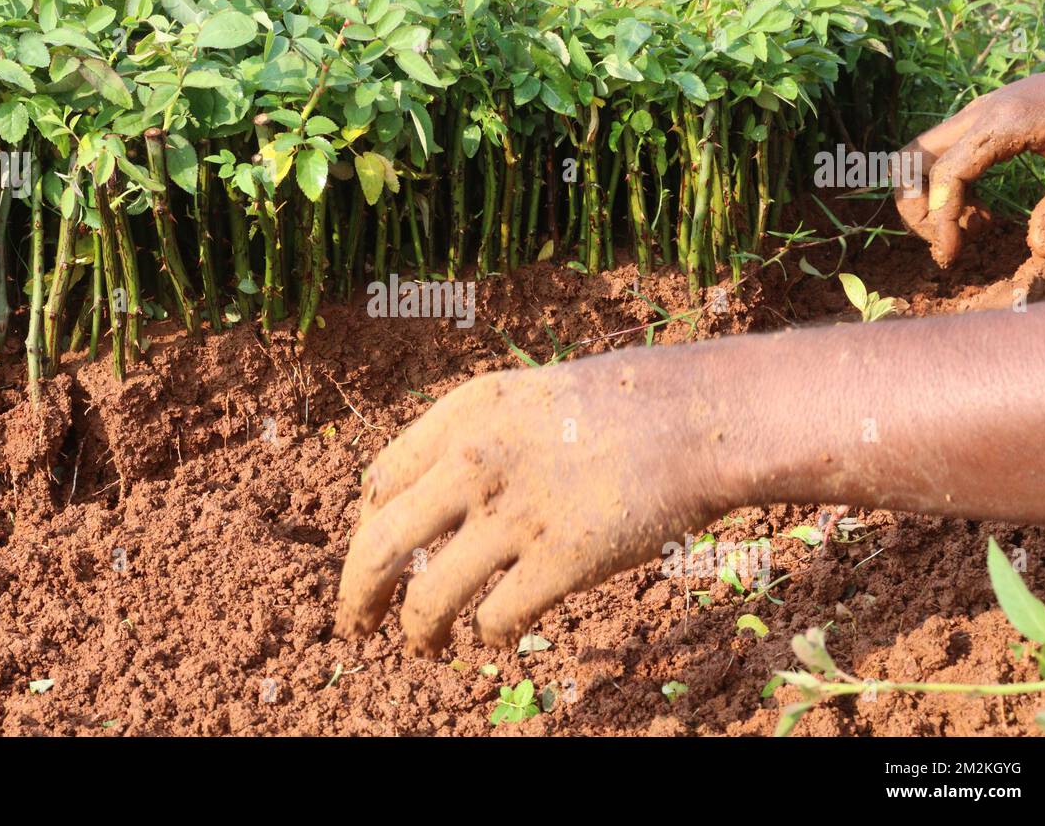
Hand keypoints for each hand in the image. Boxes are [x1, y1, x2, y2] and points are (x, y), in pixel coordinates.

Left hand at [333, 355, 738, 655]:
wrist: (691, 418)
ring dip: (416, 632)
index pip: (377, 484)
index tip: (372, 555)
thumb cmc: (610, 406)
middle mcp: (473, 462)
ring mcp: (515, 514)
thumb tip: (414, 497)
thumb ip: (465, 440)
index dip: (364, 529)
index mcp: (460, 416)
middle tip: (353, 625)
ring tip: (422, 646)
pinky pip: (496, 620)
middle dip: (355, 596)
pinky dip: (488, 636)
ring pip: (428, 599)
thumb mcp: (519, 398)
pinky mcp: (562, 561)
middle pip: (378, 547)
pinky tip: (495, 635)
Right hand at [896, 61, 1044, 268]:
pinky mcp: (974, 121)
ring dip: (927, 198)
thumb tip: (1040, 248)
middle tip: (951, 236)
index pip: (946, 175)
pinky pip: (936, 156)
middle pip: (910, 161)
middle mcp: (976, 115)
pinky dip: (943, 188)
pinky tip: (978, 205)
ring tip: (970, 221)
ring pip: (915, 159)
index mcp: (1003, 123)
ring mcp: (971, 115)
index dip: (941, 219)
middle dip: (918, 207)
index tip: (952, 253)